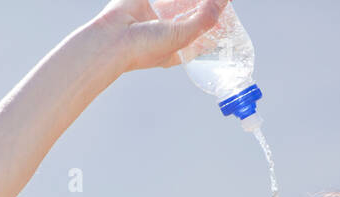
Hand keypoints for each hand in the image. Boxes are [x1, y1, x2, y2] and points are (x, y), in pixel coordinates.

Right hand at [92, 0, 231, 73]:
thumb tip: (223, 1)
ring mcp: (156, 15)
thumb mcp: (182, 37)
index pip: (201, 37)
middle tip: (216, 0)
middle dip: (204, 6)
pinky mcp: (146, 1)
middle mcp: (167, 31)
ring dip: (190, 0)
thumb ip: (205, 19)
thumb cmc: (142, 49)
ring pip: (180, 2)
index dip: (215, 27)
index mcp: (176, 49)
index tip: (226, 15)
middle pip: (192, 15)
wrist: (112, 39)